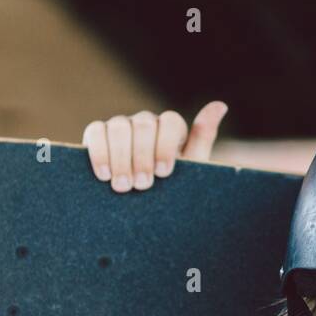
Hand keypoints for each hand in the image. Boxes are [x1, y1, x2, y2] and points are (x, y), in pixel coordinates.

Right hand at [82, 100, 228, 192]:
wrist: (143, 210)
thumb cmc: (170, 190)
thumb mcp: (190, 170)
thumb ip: (203, 139)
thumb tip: (220, 105)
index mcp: (170, 129)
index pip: (170, 122)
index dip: (166, 146)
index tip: (164, 173)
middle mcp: (145, 122)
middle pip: (143, 124)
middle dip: (142, 157)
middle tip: (142, 185)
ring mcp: (120, 126)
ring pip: (119, 127)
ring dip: (120, 157)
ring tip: (123, 186)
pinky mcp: (97, 134)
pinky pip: (95, 131)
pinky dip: (99, 152)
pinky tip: (103, 175)